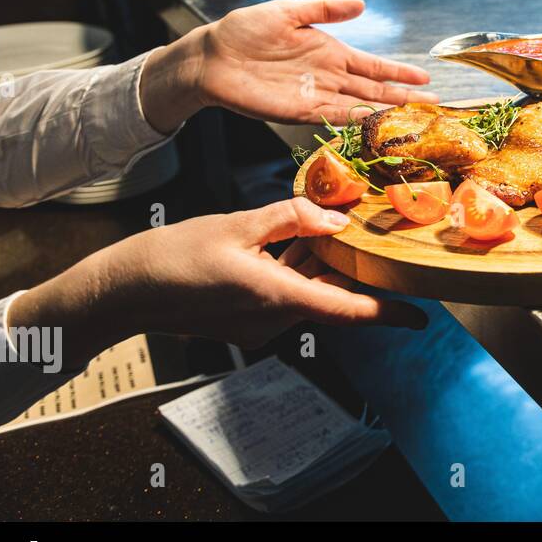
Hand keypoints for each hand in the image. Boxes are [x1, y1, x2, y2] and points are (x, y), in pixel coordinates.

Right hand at [12, 197, 427, 364]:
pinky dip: (295, 272)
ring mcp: (258, 323)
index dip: (389, 314)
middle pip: (332, 298)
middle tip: (380, 245)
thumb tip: (334, 219)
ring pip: (307, 293)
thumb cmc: (173, 258)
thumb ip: (291, 218)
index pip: (349, 312)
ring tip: (334, 232)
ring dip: (321, 268)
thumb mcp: (238, 224)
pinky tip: (293, 241)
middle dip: (354, 273)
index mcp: (279, 299)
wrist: (121, 292)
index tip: (421, 316)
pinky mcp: (243, 319)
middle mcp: (274, 319)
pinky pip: (284, 295)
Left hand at [141, 0, 436, 132]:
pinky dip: (354, 122)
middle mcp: (330, 77)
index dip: (400, 73)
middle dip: (405, 97)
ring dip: (387, 113)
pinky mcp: (298, 111)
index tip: (426, 79)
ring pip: (360, 107)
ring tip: (415, 118)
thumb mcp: (288, 11)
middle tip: (436, 105)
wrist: (212, 56)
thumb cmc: (245, 30)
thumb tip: (361, 4)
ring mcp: (316, 96)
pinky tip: (375, 124)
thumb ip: (324, 10)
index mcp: (331, 53)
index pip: (374, 67)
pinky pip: (332, 118)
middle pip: (375, 91)